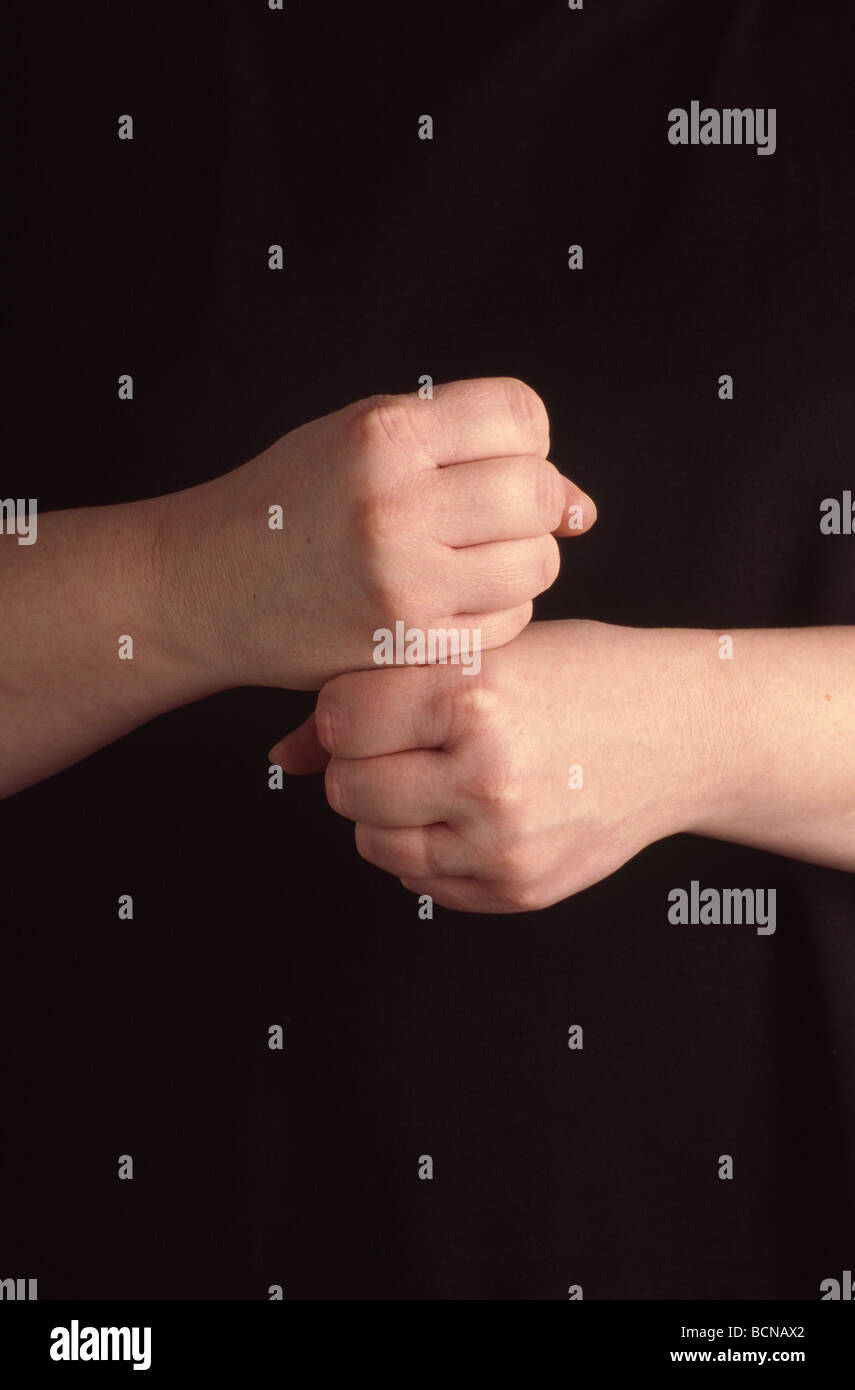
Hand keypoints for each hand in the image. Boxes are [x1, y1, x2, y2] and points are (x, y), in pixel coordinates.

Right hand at [153, 378, 595, 689]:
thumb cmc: (292, 503)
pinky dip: (496, 611)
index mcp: (383, 434)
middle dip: (533, 502)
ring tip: (469, 560)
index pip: (522, 415)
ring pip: (538, 563)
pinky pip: (509, 622)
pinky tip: (451, 600)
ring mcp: (404, 580)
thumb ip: (466, 450)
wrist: (210, 584)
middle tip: (491, 517)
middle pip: (539, 491)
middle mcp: (396, 504)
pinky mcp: (408, 644)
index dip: (524, 438)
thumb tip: (582, 505)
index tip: (496, 461)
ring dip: (521, 561)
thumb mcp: (360, 439)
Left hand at [273, 620, 718, 911]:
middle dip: (363, 765)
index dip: (349, 711)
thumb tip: (284, 756)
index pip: (342, 719)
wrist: (684, 732)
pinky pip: (423, 882)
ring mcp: (504, 841)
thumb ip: (380, 696)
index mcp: (475, 693)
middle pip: (349, 789)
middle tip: (406, 744)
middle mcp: (487, 772)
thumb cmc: (581, 675)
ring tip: (437, 778)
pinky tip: (469, 813)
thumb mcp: (488, 654)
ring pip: (375, 843)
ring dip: (388, 813)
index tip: (375, 706)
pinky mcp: (520, 888)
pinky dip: (429, 850)